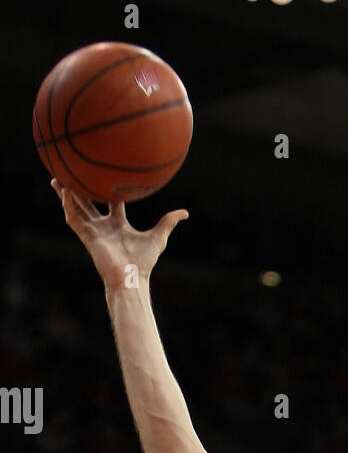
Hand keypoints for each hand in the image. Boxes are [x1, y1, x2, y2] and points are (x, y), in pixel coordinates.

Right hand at [51, 179, 186, 289]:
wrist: (131, 277)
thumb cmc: (144, 261)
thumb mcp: (158, 237)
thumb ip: (168, 222)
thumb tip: (185, 213)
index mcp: (119, 225)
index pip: (113, 204)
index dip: (111, 191)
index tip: (108, 177)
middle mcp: (104, 227)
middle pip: (89, 204)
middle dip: (80, 191)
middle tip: (70, 175)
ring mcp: (94, 232)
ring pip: (77, 209)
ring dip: (67, 195)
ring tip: (57, 179)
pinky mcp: (88, 237)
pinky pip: (75, 219)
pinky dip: (69, 206)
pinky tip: (65, 193)